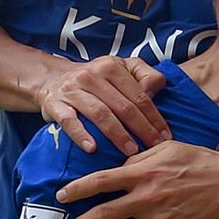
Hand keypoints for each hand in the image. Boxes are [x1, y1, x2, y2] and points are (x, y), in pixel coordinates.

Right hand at [38, 58, 169, 156]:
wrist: (52, 79)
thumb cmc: (95, 79)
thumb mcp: (120, 68)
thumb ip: (143, 74)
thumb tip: (156, 89)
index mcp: (111, 67)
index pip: (139, 95)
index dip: (154, 116)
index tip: (165, 136)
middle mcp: (92, 76)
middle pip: (122, 105)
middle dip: (142, 128)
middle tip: (154, 147)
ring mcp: (72, 90)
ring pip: (100, 113)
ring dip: (117, 134)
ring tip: (131, 151)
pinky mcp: (55, 105)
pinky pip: (69, 121)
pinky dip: (80, 135)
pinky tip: (92, 148)